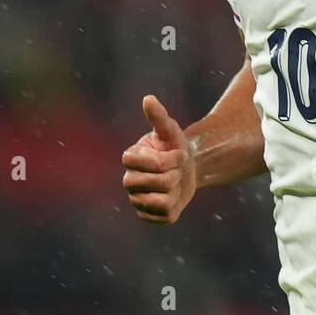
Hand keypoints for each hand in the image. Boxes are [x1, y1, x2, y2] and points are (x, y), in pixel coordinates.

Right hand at [121, 95, 195, 224]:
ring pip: (161, 201)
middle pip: (158, 183)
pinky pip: (165, 215)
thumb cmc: (174, 145)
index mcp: (130, 158)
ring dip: (176, 190)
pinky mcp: (147, 216)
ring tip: (174, 182)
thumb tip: (148, 98)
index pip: (151, 164)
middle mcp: (129, 180)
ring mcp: (136, 199)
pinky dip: (175, 205)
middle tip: (177, 169)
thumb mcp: (170, 130)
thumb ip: (159, 116)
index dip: (170, 160)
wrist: (186, 167)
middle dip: (176, 174)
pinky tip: (172, 196)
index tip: (178, 153)